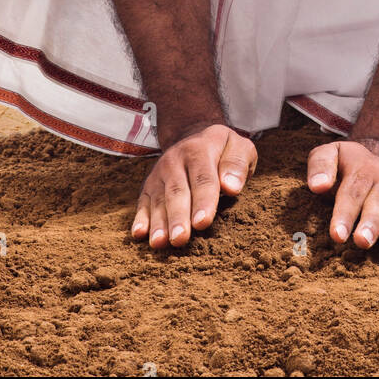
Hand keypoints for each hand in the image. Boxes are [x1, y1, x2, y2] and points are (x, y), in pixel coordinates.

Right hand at [131, 122, 256, 248]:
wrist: (194, 136)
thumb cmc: (223, 150)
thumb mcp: (239, 147)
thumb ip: (237, 164)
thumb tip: (231, 187)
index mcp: (200, 149)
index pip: (203, 178)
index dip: (203, 201)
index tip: (202, 222)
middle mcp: (175, 160)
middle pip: (177, 191)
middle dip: (178, 217)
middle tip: (180, 239)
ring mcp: (159, 173)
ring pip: (159, 199)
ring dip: (158, 222)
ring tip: (159, 243)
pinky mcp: (149, 186)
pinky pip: (143, 202)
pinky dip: (140, 218)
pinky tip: (139, 234)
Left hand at [306, 138, 378, 257]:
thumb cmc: (349, 165)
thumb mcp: (332, 154)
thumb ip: (320, 165)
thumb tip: (317, 187)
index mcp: (362, 168)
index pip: (352, 192)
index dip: (344, 214)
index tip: (337, 236)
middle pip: (378, 203)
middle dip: (371, 224)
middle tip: (362, 242)